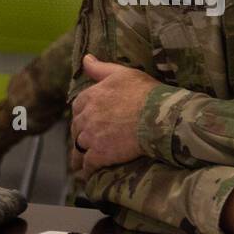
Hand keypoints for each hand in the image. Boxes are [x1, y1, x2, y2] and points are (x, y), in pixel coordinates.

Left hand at [70, 54, 159, 175]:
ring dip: (79, 156)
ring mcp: (91, 136)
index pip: (77, 107)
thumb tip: (86, 59)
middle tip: (83, 144)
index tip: (84, 122)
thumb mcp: (122, 73)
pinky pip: (88, 165)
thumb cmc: (144, 92)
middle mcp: (86, 117)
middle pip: (76, 129)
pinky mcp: (99, 154)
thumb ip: (100, 68)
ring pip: (78, 149)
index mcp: (90, 96)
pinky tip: (89, 174)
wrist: (157, 116)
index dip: (82, 116)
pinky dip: (87, 170)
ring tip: (80, 165)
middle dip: (78, 136)